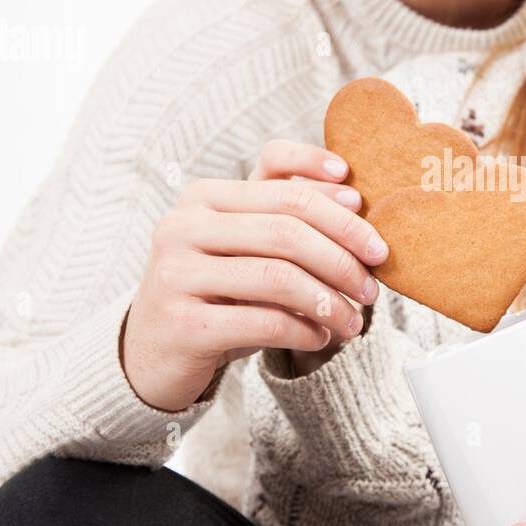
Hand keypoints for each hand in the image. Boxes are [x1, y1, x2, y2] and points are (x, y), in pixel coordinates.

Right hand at [121, 140, 387, 410]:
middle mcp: (183, 226)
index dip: (326, 185)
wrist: (153, 355)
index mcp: (204, 196)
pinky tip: (321, 338)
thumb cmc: (216, 295)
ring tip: (354, 321)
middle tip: (372, 285)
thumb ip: (287, 217)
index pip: (276, 171)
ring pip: (279, 277)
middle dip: (342, 255)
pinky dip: (305, 331)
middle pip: (286, 227)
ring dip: (330, 302)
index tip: (364, 203)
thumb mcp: (247, 247)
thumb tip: (354, 198)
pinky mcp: (184, 324)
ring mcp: (177, 274)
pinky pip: (264, 322)